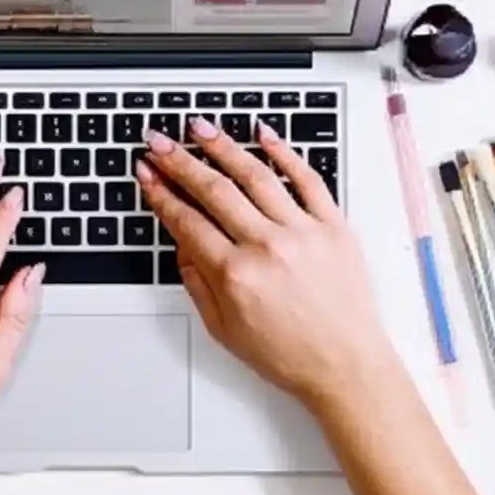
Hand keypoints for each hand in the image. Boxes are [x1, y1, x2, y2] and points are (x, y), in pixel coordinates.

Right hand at [136, 119, 390, 407]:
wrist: (346, 367)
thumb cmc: (290, 355)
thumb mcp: (224, 330)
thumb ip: (198, 284)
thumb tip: (184, 245)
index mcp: (236, 275)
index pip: (187, 221)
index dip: (161, 193)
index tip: (147, 174)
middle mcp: (268, 247)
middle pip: (214, 190)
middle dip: (180, 161)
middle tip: (160, 142)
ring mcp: (303, 232)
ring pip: (256, 175)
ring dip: (223, 146)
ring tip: (200, 128)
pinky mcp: (334, 226)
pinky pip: (307, 178)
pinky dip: (284, 152)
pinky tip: (263, 134)